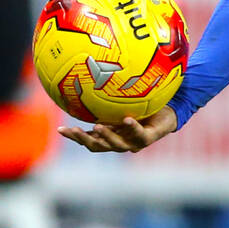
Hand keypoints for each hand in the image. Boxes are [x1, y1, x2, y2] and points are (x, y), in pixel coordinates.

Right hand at [58, 104, 177, 152]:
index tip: (60, 129)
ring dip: (107, 137)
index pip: (89, 139)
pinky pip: (139, 134)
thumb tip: (85, 80)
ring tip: (98, 126)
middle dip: (85, 140)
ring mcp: (134, 142)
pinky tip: (126, 119)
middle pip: (98, 146)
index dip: (74, 137)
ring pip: (117, 145)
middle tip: (74, 131)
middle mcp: (121, 141)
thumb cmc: (143, 106)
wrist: (168, 112)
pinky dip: (132, 127)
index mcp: (111, 135)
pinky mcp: (148, 138)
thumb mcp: (121, 102)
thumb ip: (106, 99)